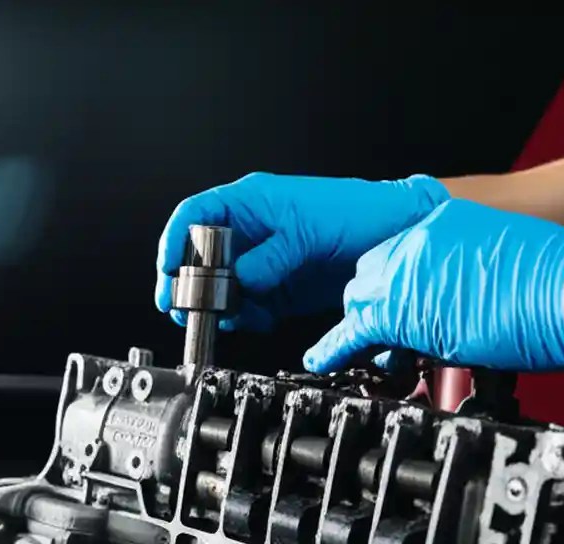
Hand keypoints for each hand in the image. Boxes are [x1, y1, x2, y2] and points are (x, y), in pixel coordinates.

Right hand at [155, 172, 448, 330]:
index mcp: (251, 202)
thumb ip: (271, 257)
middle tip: (183, 310)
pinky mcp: (280, 288)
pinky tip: (257, 321)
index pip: (195, 215)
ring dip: (220, 308)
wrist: (397, 234)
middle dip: (190, 285)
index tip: (167, 270)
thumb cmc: (357, 212)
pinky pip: (249, 307)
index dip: (174, 242)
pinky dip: (247, 318)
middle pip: (201, 258)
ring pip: (222, 288)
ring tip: (227, 319)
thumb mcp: (308, 231)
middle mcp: (253, 231)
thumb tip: (238, 279)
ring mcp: (265, 261)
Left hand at [303, 199, 563, 382]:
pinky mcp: (403, 309)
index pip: (395, 257)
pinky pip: (353, 330)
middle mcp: (419, 240)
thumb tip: (461, 308)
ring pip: (360, 303)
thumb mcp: (505, 265)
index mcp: (445, 224)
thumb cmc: (562, 282)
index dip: (392, 290)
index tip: (396, 311)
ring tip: (374, 359)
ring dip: (363, 333)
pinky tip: (322, 361)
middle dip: (373, 310)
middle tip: (387, 341)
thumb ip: (469, 279)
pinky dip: (333, 348)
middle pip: (369, 277)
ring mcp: (408, 271)